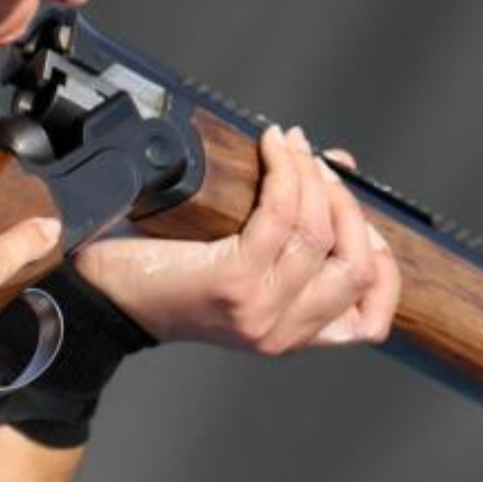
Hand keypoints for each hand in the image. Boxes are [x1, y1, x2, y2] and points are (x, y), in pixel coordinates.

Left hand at [73, 126, 399, 354]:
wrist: (99, 296)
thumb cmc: (163, 276)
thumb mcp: (242, 267)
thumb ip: (291, 237)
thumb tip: (337, 170)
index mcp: (291, 336)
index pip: (369, 320)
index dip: (384, 266)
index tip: (367, 224)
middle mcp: (282, 332)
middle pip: (356, 264)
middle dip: (346, 204)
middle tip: (319, 165)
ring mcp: (261, 310)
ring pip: (320, 233)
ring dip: (313, 177)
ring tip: (293, 147)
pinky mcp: (234, 283)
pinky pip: (281, 217)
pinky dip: (285, 171)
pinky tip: (273, 146)